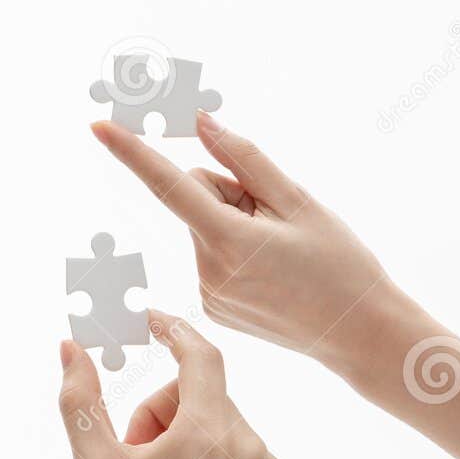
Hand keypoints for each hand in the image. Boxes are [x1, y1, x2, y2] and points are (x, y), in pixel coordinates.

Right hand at [59, 316, 299, 458]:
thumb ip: (81, 399)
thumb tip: (72, 345)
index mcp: (206, 433)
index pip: (199, 354)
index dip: (172, 330)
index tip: (150, 322)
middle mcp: (251, 447)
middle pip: (202, 397)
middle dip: (163, 416)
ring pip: (225, 429)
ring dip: (192, 445)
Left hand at [93, 113, 389, 369]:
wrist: (362, 335)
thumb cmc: (341, 262)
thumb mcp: (299, 201)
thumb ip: (245, 159)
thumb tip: (200, 123)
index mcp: (229, 240)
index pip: (169, 184)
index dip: (131, 151)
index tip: (97, 125)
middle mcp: (207, 270)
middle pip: (195, 197)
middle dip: (229, 193)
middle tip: (279, 219)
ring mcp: (206, 294)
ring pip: (203, 226)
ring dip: (233, 224)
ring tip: (280, 251)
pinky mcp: (212, 308)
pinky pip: (211, 255)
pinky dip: (235, 251)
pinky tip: (272, 272)